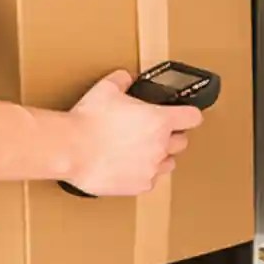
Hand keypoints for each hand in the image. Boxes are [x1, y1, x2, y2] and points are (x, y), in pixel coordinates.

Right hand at [63, 69, 203, 196]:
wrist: (71, 150)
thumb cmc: (88, 120)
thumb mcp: (106, 88)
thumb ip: (122, 80)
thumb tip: (126, 78)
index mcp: (159, 120)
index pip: (192, 117)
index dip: (189, 113)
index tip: (184, 114)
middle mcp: (160, 145)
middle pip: (182, 142)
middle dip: (172, 136)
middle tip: (154, 131)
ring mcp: (151, 168)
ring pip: (168, 163)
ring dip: (160, 156)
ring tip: (141, 150)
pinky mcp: (139, 186)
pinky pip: (149, 180)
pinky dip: (142, 173)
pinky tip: (128, 166)